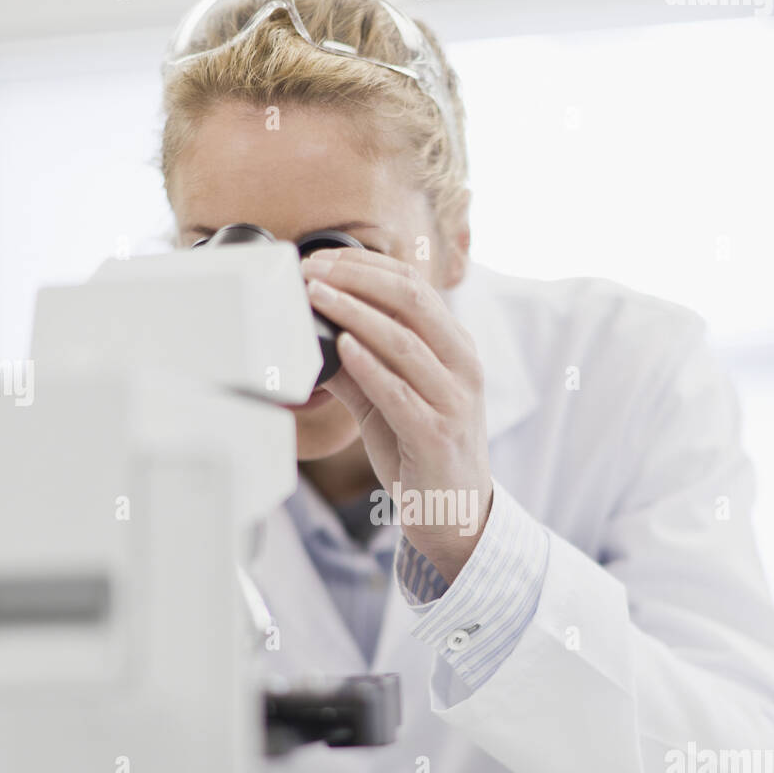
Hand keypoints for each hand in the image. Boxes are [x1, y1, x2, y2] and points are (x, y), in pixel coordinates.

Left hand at [301, 247, 492, 584]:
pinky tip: (341, 347)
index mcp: (455, 347)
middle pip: (411, 301)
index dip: (364, 267)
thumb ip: (357, 368)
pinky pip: (400, 392)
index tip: (320, 260)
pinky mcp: (436, 435)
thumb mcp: (389, 399)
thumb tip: (312, 337)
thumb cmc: (421, 450)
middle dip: (356, 279)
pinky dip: (369, 366)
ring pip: (403, 342)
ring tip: (316, 298)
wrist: (455, 511)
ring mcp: (453, 400)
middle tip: (311, 272)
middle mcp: (462, 366)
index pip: (413, 286)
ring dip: (354, 314)